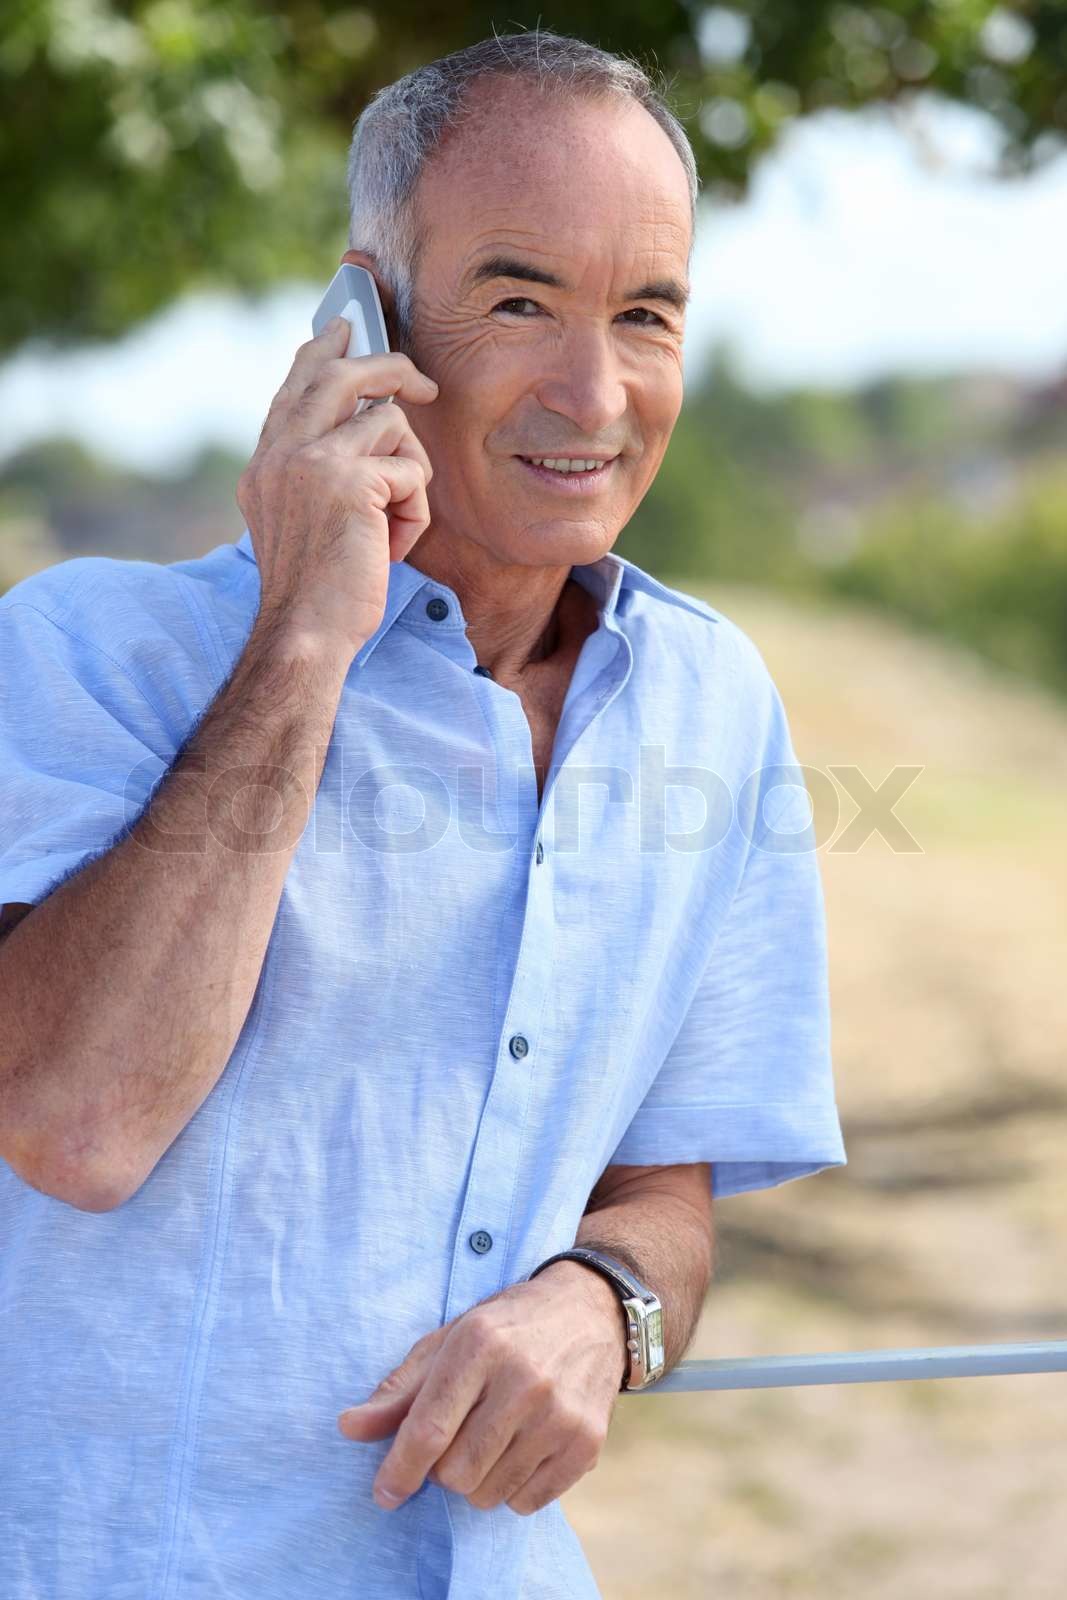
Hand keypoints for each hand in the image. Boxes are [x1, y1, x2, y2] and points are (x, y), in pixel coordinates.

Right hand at [236, 316, 438, 660]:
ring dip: (411, 475)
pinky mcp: (347, 482)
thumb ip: (317, 473)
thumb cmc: (317, 592)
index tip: (346, 327)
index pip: (296, 383)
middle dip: (391, 368)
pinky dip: (415, 514)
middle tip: (425, 385)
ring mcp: (309, 463)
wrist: (305, 633)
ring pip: (390, 422)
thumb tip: (369, 423)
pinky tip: (393, 548)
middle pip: (341, 373)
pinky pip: (409, 472)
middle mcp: (280, 453)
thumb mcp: (304, 522)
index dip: (325, 350)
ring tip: (395, 523)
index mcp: (266, 462)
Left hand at [337, 1260, 627, 1515]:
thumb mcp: (450, 1340)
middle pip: (455, 1472)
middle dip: (443, 1468)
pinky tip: (521, 1451)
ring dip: (477, 1480)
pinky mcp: (586, 1441)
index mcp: (480, 1345)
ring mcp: (559, 1413)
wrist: (590, 1310)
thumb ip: (400, 1389)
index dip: (398, 1471)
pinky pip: (528, 1502)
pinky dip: (514, 1489)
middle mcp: (523, 1379)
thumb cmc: (507, 1327)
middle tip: (458, 1438)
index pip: (428, 1430)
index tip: (384, 1493)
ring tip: (490, 1441)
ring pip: (489, 1492)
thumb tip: (348, 1428)